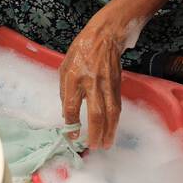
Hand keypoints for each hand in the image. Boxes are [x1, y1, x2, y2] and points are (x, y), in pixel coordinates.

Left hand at [59, 10, 125, 149]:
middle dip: (95, 133)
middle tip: (93, 146)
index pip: (71, 105)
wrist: (105, 36)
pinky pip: (117, 106)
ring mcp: (107, 84)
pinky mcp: (117, 85)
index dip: (71, 123)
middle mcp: (91, 82)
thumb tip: (67, 114)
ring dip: (109, 131)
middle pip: (96, 113)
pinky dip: (115, 121)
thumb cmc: (82, 50)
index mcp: (73, 76)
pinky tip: (112, 130)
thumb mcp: (64, 66)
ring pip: (111, 112)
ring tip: (106, 144)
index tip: (71, 135)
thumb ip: (64, 90)